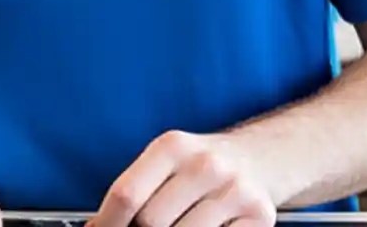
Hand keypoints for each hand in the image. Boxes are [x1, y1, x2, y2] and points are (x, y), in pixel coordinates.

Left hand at [89, 130, 275, 226]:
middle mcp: (205, 164)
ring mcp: (234, 190)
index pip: (126, 194)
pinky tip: (206, 226)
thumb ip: (135, 191)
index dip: (107, 223)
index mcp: (173, 147)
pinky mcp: (259, 215)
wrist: (260, 158)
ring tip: (179, 224)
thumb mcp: (165, 163)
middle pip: (151, 223)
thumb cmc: (201, 166)